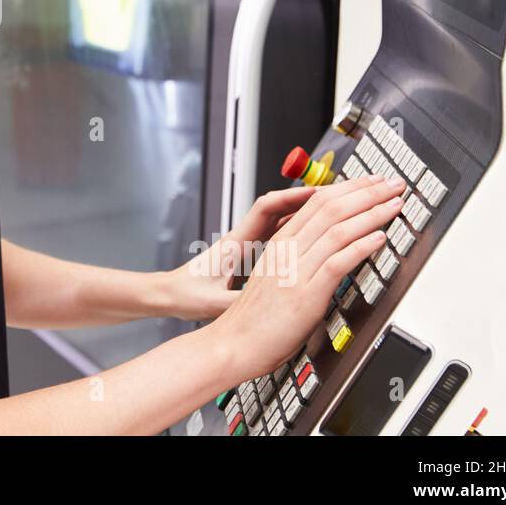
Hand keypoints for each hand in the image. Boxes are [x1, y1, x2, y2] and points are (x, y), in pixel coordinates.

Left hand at [163, 184, 324, 320]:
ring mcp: (245, 244)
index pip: (266, 208)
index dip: (292, 198)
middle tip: (335, 197)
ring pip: (278, 220)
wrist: (170, 295)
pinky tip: (312, 235)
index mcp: (236, 243)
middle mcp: (242, 237)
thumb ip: (238, 303)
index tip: (317, 195)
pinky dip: (294, 229)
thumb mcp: (215, 303)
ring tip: (332, 212)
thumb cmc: (187, 295)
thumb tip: (258, 310)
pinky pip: (275, 234)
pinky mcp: (246, 253)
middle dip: (306, 199)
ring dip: (302, 213)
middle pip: (278, 207)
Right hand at [210, 175, 407, 379]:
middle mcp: (288, 250)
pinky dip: (361, 247)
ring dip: (371, 213)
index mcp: (280, 243)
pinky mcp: (306, 293)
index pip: (318, 202)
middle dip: (367, 192)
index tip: (372, 181)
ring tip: (394, 204)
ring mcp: (296, 270)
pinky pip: (337, 261)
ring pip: (337, 230)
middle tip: (393, 183)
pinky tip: (380, 238)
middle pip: (331, 208)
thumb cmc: (256, 317)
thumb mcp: (276, 277)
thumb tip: (329, 252)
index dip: (349, 187)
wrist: (236, 342)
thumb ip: (299, 260)